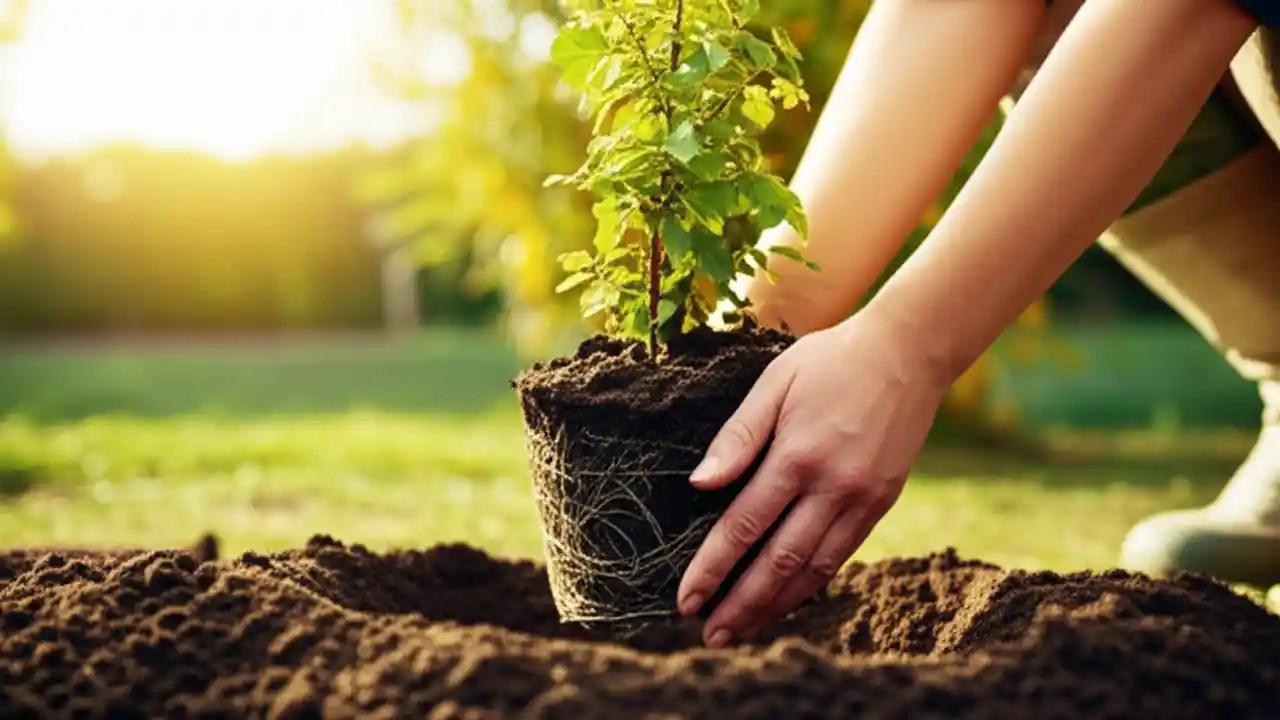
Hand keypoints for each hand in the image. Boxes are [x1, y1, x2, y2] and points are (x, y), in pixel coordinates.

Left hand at [676, 311, 949, 646]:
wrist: (907, 351)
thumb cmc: (830, 359)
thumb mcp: (775, 382)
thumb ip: (738, 436)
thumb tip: (700, 484)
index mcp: (797, 455)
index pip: (744, 525)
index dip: (713, 568)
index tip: (686, 600)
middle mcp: (832, 486)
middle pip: (778, 561)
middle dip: (740, 603)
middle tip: (708, 636)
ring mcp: (862, 499)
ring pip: (813, 568)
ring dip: (774, 605)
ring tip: (742, 631)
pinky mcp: (881, 502)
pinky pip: (841, 555)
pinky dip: (811, 584)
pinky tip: (786, 599)